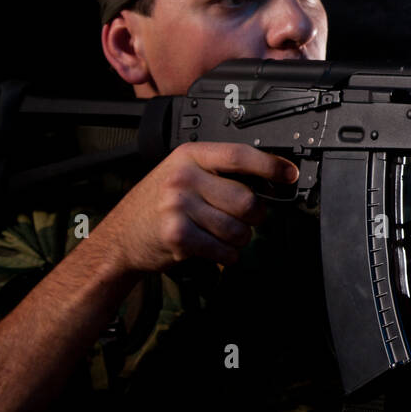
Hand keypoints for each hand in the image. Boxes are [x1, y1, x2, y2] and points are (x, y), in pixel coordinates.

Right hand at [94, 142, 298, 272]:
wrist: (120, 237)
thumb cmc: (157, 205)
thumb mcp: (182, 174)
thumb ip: (217, 172)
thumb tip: (269, 178)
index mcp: (189, 156)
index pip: (239, 155)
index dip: (270, 165)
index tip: (290, 175)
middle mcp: (183, 178)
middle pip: (245, 199)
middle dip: (256, 216)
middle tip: (248, 219)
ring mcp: (178, 207)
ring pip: (238, 229)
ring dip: (240, 239)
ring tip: (226, 236)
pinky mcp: (178, 236)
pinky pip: (224, 250)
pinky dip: (227, 256)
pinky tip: (216, 250)